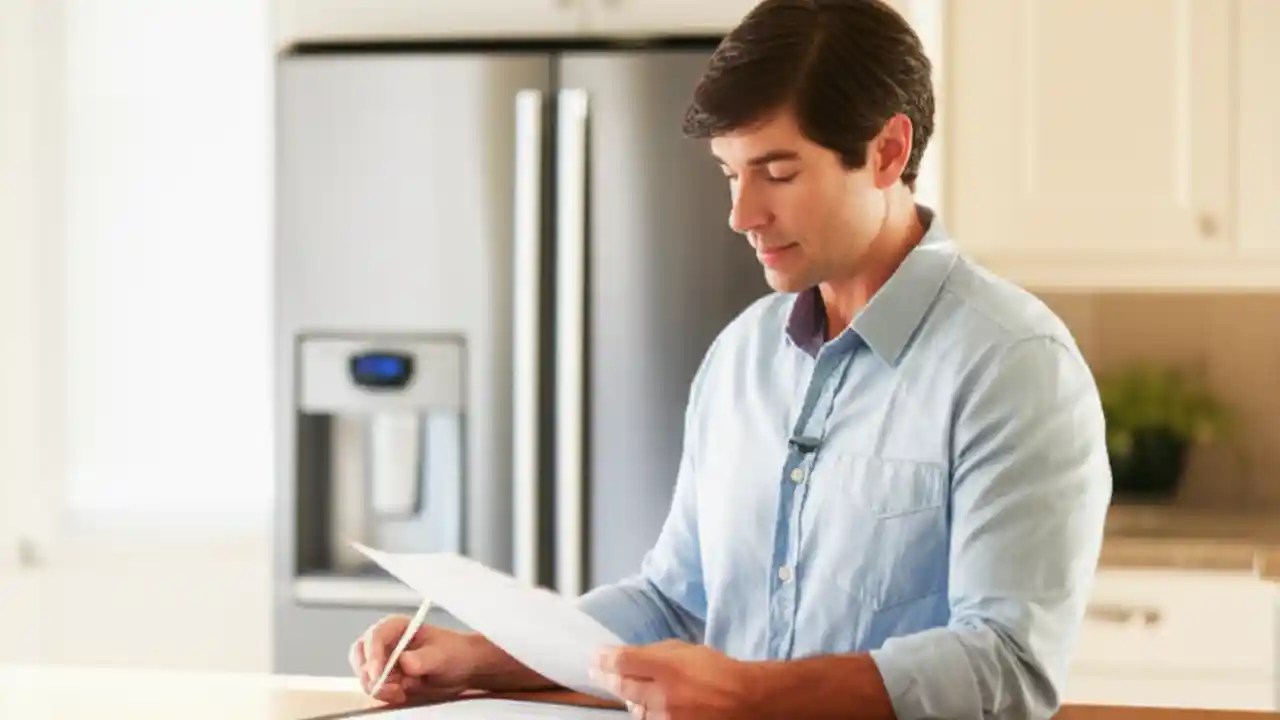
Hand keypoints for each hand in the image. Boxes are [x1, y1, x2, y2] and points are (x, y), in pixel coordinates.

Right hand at [348, 614, 481, 704]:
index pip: (375, 637)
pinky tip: (402, 695)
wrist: (463, 669)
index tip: (379, 673)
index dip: (373, 655)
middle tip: (388, 687)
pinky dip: (385, 695)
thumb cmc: (454, 653)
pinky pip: (375, 689)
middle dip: (371, 674)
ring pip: (365, 676)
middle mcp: (386, 643)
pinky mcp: (387, 679)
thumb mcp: (441, 655)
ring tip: (401, 692)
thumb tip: (403, 662)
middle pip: (361, 657)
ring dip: (379, 688)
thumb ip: (421, 659)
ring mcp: (384, 662)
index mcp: (397, 627)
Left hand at [589, 640, 755, 719]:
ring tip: (633, 688)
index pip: (624, 662)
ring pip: (634, 708)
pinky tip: (649, 705)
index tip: (594, 656)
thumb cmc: (717, 670)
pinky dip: (645, 712)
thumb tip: (627, 655)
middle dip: (605, 677)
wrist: (744, 701)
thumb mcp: (686, 649)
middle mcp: (663, 695)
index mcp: (668, 668)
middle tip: (596, 671)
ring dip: (630, 697)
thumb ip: (655, 652)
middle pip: (622, 686)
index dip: (604, 659)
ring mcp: (666, 718)